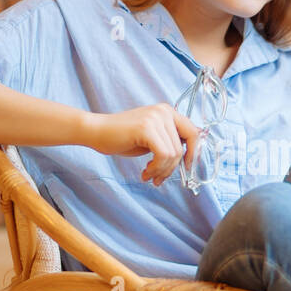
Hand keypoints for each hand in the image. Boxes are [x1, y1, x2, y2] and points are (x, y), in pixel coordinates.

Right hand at [83, 103, 201, 185]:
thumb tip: (189, 158)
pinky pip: (163, 155)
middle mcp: (164, 111)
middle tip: (159, 178)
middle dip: (173, 168)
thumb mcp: (152, 138)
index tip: (186, 168)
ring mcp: (156, 118)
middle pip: (183, 147)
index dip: (193, 154)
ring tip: (149, 176)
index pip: (193, 133)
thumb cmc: (122, 137)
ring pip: (173, 154)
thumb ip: (169, 141)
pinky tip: (145, 172)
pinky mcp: (146, 128)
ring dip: (161, 170)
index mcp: (168, 112)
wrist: (97, 131)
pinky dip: (156, 168)